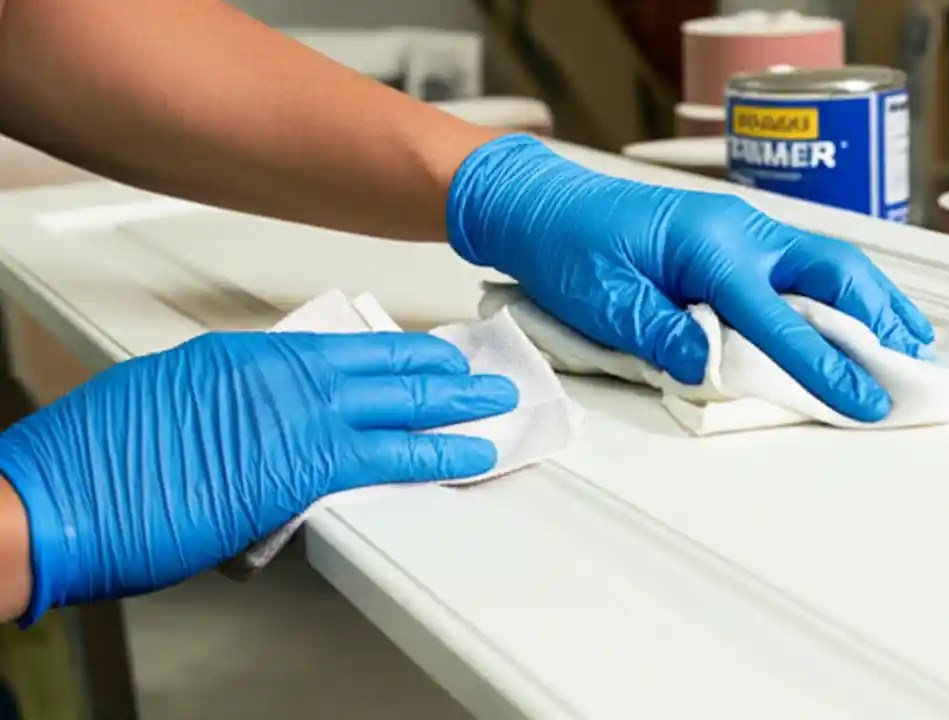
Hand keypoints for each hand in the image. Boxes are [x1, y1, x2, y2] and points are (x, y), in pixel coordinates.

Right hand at [0, 332, 515, 625]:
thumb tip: (260, 431)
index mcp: (241, 356)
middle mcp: (274, 372)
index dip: (382, 355)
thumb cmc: (95, 465)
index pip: (334, 348)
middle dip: (432, 365)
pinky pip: (390, 454)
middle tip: (471, 365)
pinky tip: (469, 452)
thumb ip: (230, 411)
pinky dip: (438, 453)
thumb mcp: (170, 408)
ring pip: (397, 399)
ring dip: (453, 402)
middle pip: (376, 361)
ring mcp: (291, 413)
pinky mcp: (300, 464)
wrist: (54, 500)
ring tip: (492, 399)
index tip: (412, 355)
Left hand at [447, 135, 933, 420]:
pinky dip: (840, 295)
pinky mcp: (738, 242)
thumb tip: (710, 366)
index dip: (826, 364)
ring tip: (910, 343)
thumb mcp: (604, 298)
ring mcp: (743, 231)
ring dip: (873, 303)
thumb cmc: (567, 243)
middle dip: (880, 321)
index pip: (780, 316)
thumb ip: (661, 333)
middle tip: (916, 367)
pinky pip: (804, 268)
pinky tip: (857, 318)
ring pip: (829, 266)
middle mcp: (740, 231)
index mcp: (709, 246)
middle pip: (833, 273)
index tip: (864, 400)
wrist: (542, 204)